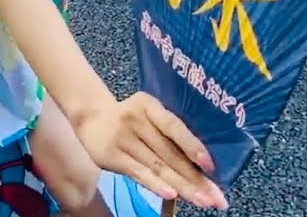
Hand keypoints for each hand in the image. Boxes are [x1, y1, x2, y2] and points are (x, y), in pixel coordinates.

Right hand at [76, 93, 226, 209]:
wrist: (90, 117)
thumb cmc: (129, 118)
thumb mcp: (147, 114)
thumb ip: (167, 131)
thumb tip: (202, 163)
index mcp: (149, 105)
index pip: (174, 126)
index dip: (193, 145)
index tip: (211, 166)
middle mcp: (136, 119)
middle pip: (170, 152)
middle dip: (196, 178)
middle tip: (216, 197)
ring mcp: (123, 137)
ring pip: (157, 166)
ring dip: (182, 186)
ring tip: (202, 201)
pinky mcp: (112, 155)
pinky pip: (138, 172)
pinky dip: (155, 184)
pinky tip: (171, 195)